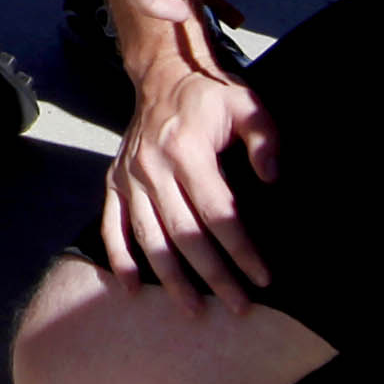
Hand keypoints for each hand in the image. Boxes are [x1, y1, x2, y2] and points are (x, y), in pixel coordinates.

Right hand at [100, 33, 279, 304]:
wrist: (162, 73)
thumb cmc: (211, 95)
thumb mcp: (248, 105)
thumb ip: (265, 139)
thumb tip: (271, 178)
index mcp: (187, 150)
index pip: (218, 213)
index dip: (242, 249)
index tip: (264, 277)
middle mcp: (153, 167)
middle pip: (184, 235)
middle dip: (214, 276)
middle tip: (239, 307)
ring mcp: (129, 176)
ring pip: (149, 238)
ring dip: (170, 278)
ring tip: (194, 311)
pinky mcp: (114, 181)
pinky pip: (112, 225)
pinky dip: (119, 259)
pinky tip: (132, 290)